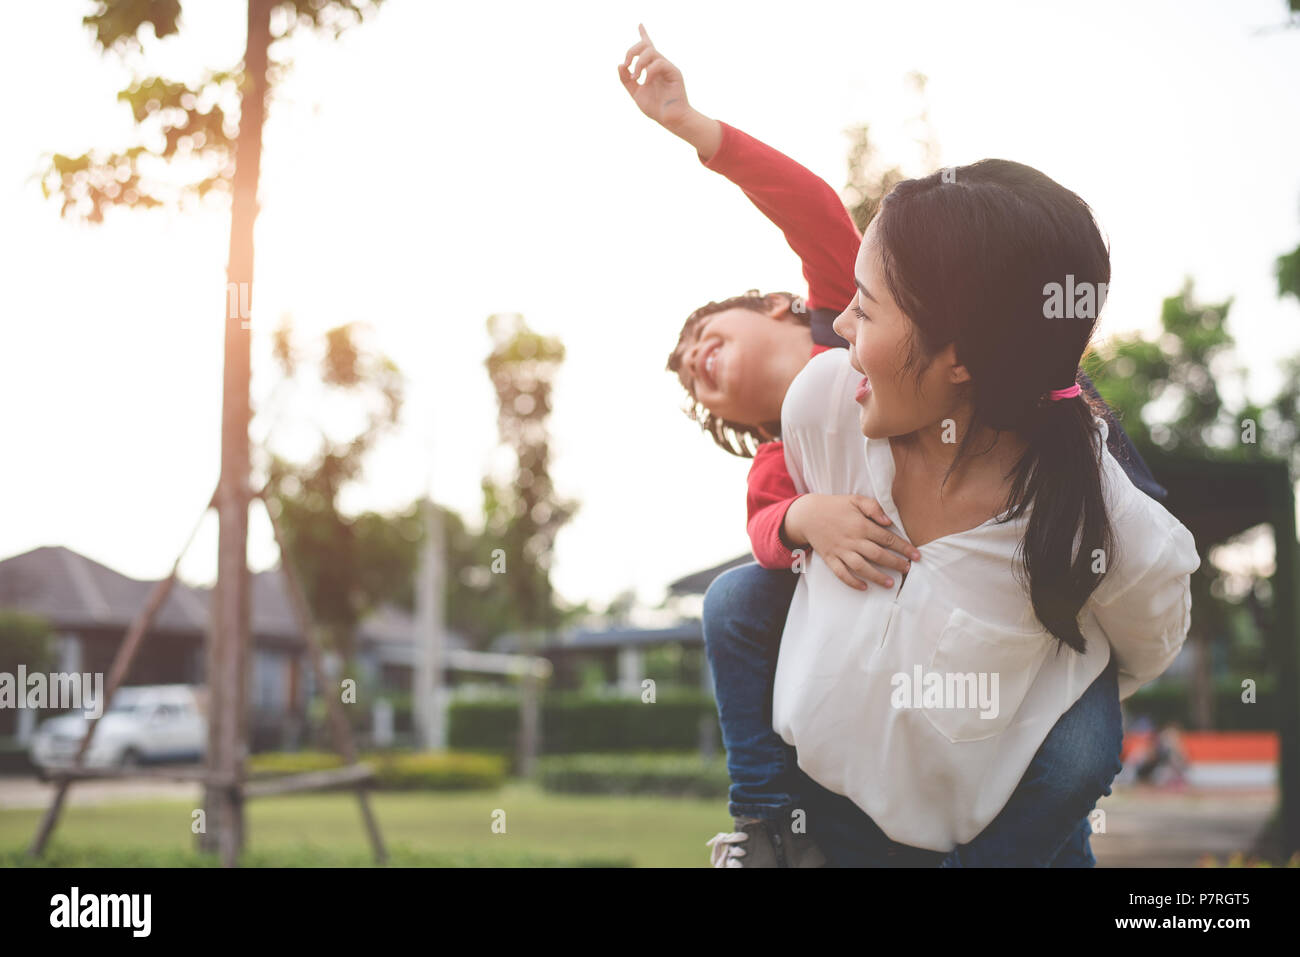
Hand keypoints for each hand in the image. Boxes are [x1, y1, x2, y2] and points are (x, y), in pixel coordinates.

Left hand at [617, 24, 690, 131]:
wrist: (670, 119)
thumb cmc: (656, 108)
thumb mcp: (636, 94)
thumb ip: (626, 80)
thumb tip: (620, 64)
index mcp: (651, 68)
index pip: (647, 47)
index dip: (644, 35)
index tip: (640, 25)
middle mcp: (659, 65)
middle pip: (645, 46)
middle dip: (632, 52)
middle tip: (626, 65)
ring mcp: (667, 68)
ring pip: (651, 52)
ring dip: (639, 63)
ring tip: (635, 77)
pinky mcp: (674, 73)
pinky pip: (659, 63)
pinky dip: (649, 71)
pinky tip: (646, 82)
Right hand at [782, 494, 919, 590]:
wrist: (807, 514)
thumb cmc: (834, 506)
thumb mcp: (855, 499)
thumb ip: (873, 507)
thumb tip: (889, 521)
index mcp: (861, 525)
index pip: (887, 538)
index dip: (904, 548)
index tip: (916, 556)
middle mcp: (852, 540)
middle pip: (878, 555)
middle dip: (895, 564)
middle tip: (907, 569)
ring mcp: (840, 551)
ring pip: (861, 567)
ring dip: (877, 577)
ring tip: (891, 584)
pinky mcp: (830, 558)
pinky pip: (841, 573)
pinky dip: (852, 582)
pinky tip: (864, 587)